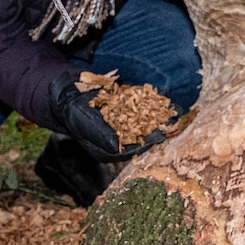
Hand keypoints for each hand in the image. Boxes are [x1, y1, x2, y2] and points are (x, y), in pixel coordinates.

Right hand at [47, 73, 162, 162]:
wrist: (70, 96)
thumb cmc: (74, 113)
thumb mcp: (84, 124)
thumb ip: (100, 134)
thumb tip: (114, 144)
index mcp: (109, 150)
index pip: (132, 149)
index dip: (147, 143)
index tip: (160, 136)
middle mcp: (120, 139)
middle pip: (143, 135)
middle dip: (159, 128)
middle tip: (173, 122)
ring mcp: (124, 124)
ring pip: (146, 120)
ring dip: (160, 114)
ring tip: (174, 108)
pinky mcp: (127, 110)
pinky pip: (143, 106)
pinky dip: (153, 100)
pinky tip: (164, 94)